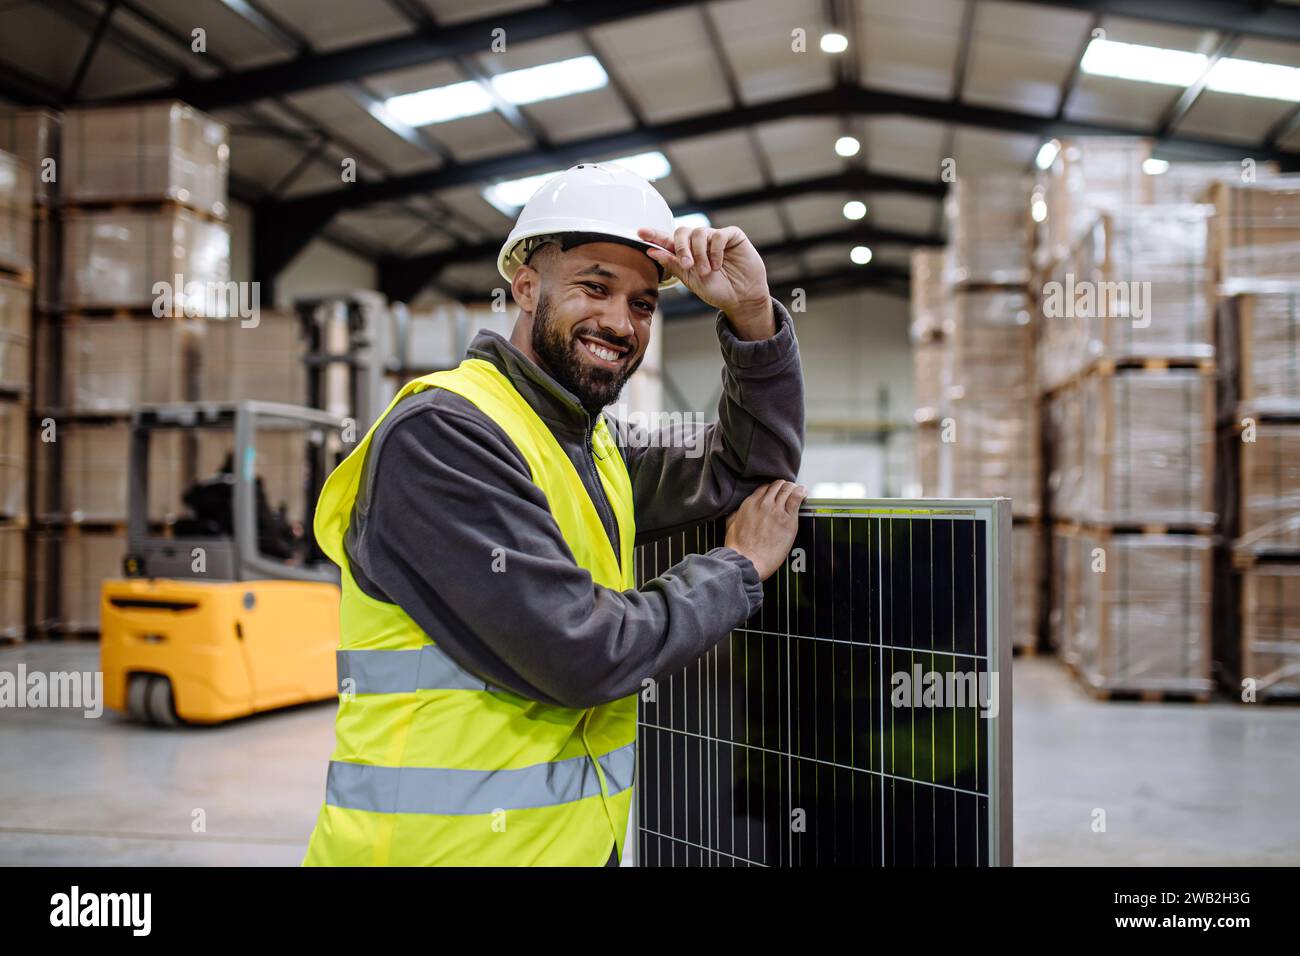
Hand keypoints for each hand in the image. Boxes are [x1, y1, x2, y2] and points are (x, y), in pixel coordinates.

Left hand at [638, 225, 772, 338]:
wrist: (741, 298)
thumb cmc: (717, 290)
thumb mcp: (691, 280)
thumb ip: (673, 264)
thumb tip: (652, 251)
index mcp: (687, 253)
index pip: (667, 241)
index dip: (654, 235)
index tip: (640, 232)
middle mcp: (699, 243)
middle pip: (682, 232)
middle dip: (681, 248)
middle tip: (687, 265)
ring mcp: (716, 237)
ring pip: (699, 233)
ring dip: (700, 254)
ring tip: (707, 271)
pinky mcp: (732, 236)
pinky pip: (718, 235)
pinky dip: (716, 251)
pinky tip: (718, 264)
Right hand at [724, 480, 806, 580]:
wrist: (747, 561)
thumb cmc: (739, 549)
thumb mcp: (731, 526)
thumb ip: (735, 514)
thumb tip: (735, 511)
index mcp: (750, 504)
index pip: (765, 487)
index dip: (772, 489)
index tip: (776, 493)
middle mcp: (763, 504)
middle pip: (777, 486)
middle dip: (783, 487)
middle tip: (788, 491)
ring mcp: (776, 510)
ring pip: (788, 489)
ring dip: (793, 489)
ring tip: (797, 491)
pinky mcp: (788, 520)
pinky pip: (797, 498)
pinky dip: (801, 493)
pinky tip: (803, 493)